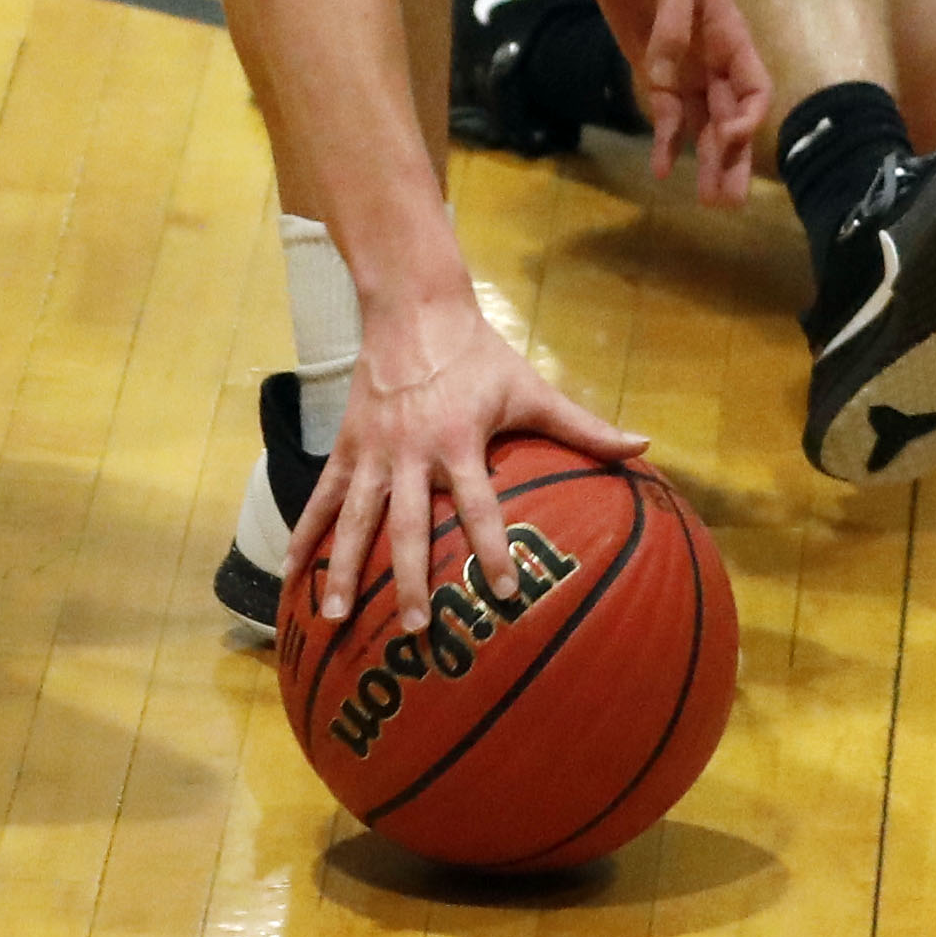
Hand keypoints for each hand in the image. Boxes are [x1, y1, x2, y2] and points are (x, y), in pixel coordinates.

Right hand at [285, 287, 646, 631]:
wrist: (413, 308)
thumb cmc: (480, 354)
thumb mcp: (532, 388)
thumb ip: (585, 426)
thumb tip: (644, 447)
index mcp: (460, 441)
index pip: (480, 504)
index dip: (491, 547)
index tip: (504, 593)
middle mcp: (412, 452)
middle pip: (410, 525)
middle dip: (411, 578)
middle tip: (415, 628)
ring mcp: (373, 452)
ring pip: (355, 519)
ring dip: (344, 569)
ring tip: (334, 616)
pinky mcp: (346, 447)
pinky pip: (321, 497)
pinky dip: (304, 534)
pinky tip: (290, 572)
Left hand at [583, 0, 770, 204]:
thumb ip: (673, 28)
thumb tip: (664, 84)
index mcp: (730, 35)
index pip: (754, 89)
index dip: (748, 119)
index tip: (726, 136)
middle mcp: (713, 57)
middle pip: (731, 118)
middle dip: (731, 159)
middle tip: (725, 203)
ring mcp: (683, 65)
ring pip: (703, 124)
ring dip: (707, 160)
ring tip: (706, 201)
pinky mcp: (652, 67)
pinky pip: (665, 112)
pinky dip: (665, 140)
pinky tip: (661, 168)